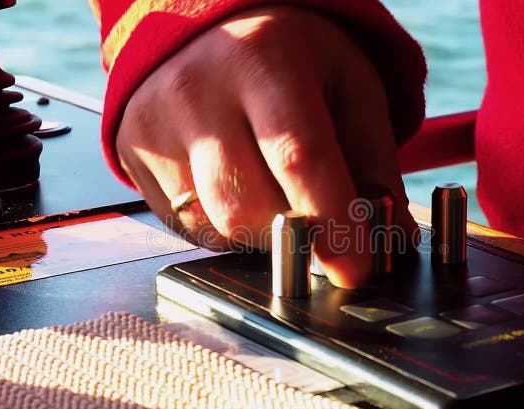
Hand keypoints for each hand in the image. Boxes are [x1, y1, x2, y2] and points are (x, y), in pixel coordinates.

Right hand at [116, 6, 416, 287]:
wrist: (208, 25)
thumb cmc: (291, 58)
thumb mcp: (349, 87)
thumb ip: (374, 163)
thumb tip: (390, 241)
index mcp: (264, 62)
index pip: (298, 157)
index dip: (331, 222)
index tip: (354, 268)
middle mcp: (197, 91)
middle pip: (247, 207)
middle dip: (293, 238)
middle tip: (317, 223)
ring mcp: (155, 125)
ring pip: (213, 226)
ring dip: (259, 235)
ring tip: (274, 192)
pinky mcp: (132, 153)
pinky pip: (185, 226)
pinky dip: (223, 228)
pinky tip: (236, 190)